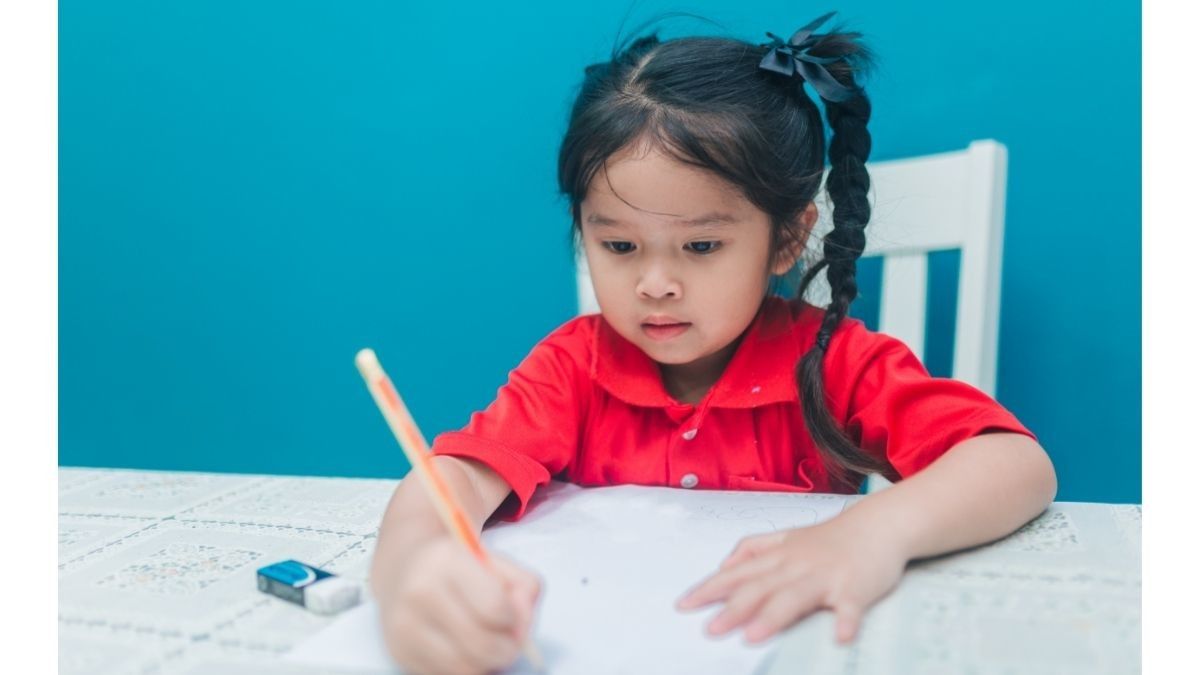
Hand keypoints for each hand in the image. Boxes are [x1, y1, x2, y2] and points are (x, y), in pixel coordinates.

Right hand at [378, 537, 540, 674]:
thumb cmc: (459, 567)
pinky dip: (464, 669)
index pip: (495, 608)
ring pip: (465, 669)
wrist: (404, 568)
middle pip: (482, 645)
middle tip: (510, 644)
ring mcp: (405, 625)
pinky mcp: (399, 651)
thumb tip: (521, 630)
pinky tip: (463, 650)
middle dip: (507, 650)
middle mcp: (419, 592)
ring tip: (487, 647)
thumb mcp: (495, 562)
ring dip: (487, 665)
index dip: (515, 620)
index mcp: (447, 561)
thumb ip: (524, 588)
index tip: (512, 618)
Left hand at [675, 517, 907, 644]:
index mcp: (779, 555)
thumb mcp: (787, 537)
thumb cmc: (832, 537)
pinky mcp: (855, 587)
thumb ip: (754, 548)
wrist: (879, 525)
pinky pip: (850, 606)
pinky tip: (839, 636)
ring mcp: (825, 576)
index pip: (737, 573)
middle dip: (733, 609)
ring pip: (795, 596)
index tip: (684, 605)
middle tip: (711, 629)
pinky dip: (845, 620)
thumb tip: (724, 565)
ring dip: (774, 617)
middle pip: (760, 587)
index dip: (710, 589)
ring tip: (753, 636)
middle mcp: (797, 565)